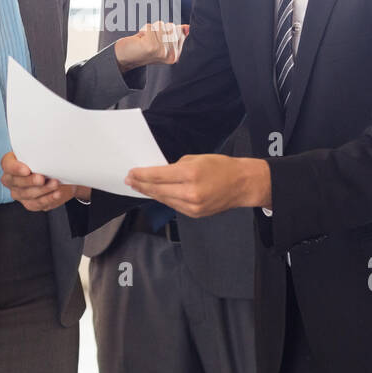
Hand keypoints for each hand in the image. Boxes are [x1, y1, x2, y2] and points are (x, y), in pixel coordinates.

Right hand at [0, 151, 77, 212]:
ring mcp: (19, 193)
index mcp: (10, 163)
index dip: (15, 168)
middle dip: (30, 181)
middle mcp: (11, 179)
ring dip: (42, 190)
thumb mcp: (43, 153)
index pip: (7, 165)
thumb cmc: (47, 160)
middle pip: (15, 182)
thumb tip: (49, 151)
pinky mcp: (30, 203)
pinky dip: (48, 199)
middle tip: (42, 178)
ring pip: (27, 194)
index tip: (27, 170)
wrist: (59, 175)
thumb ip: (41, 152)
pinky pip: (37, 204)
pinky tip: (57, 193)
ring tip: (55, 184)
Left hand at [113, 21, 188, 70]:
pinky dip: (143, 30)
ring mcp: (162, 51)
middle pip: (170, 26)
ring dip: (150, 30)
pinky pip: (150, 27)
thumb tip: (187, 28)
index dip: (166, 30)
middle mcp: (171, 56)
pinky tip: (140, 40)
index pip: (179, 30)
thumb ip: (175, 35)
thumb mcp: (161, 42)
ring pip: (160, 25)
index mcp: (175, 56)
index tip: (158, 41)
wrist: (123, 57)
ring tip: (145, 40)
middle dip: (158, 30)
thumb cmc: (142, 47)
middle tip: (150, 40)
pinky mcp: (151, 46)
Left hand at [125, 154, 270, 217]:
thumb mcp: (196, 159)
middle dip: (141, 185)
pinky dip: (164, 199)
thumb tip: (159, 174)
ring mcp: (192, 206)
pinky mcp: (194, 214)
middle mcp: (190, 192)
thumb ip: (175, 167)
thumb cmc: (221, 167)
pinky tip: (157, 194)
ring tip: (139, 187)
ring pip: (164, 199)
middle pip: (157, 190)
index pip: (158, 176)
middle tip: (130, 181)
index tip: (131, 173)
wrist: (242, 184)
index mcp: (190, 174)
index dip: (142, 175)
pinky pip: (174, 206)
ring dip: (150, 193)